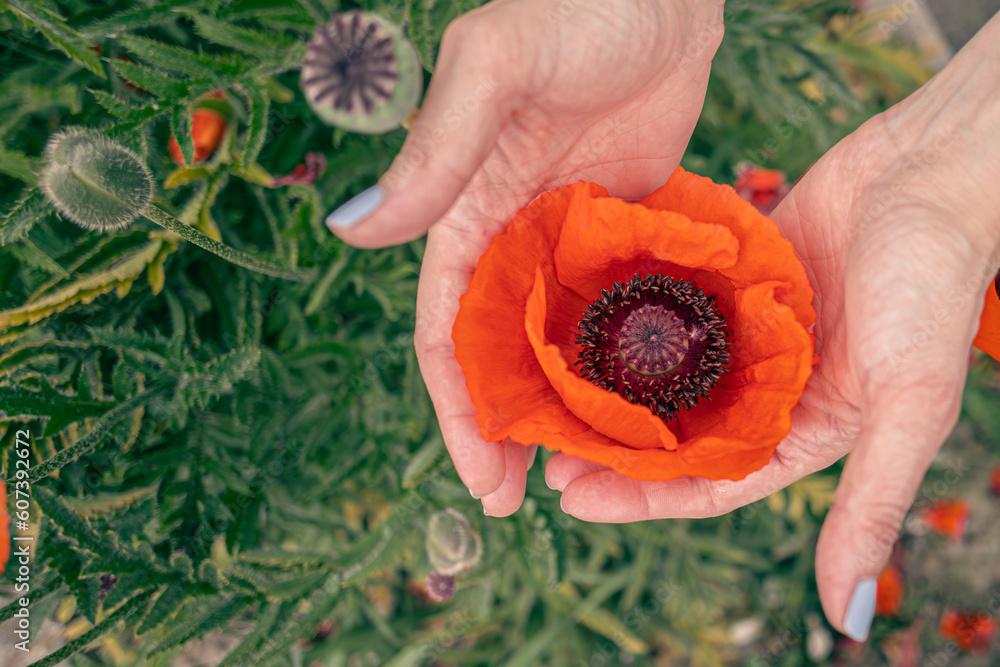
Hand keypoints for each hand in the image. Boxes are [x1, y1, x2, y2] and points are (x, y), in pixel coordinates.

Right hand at [331, 0, 725, 514]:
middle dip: (503, 431)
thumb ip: (438, 149)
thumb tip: (353, 226)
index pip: (449, 332)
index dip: (457, 409)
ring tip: (585, 476)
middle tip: (524, 504)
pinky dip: (618, 365)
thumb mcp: (496, 70)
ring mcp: (570, 244)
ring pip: (557, 349)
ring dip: (561, 412)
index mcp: (466, 214)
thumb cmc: (575, 10)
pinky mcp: (624, 236)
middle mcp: (512, 240)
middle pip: (499, 358)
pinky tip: (637, 408)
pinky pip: (616, 315)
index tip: (481, 476)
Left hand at [549, 14, 999, 638]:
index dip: (640, 499)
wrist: (932, 173)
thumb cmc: (933, 287)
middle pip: (672, 429)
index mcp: (801, 427)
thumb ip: (873, 504)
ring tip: (548, 389)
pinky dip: (630, 315)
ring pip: (663, 369)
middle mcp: (766, 385)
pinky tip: (581, 316)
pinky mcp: (729, 276)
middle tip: (541, 449)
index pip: (705, 482)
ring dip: (611, 381)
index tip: (571, 499)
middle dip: (610, 445)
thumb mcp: (908, 404)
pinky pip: (669, 304)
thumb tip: (848, 617)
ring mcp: (744, 329)